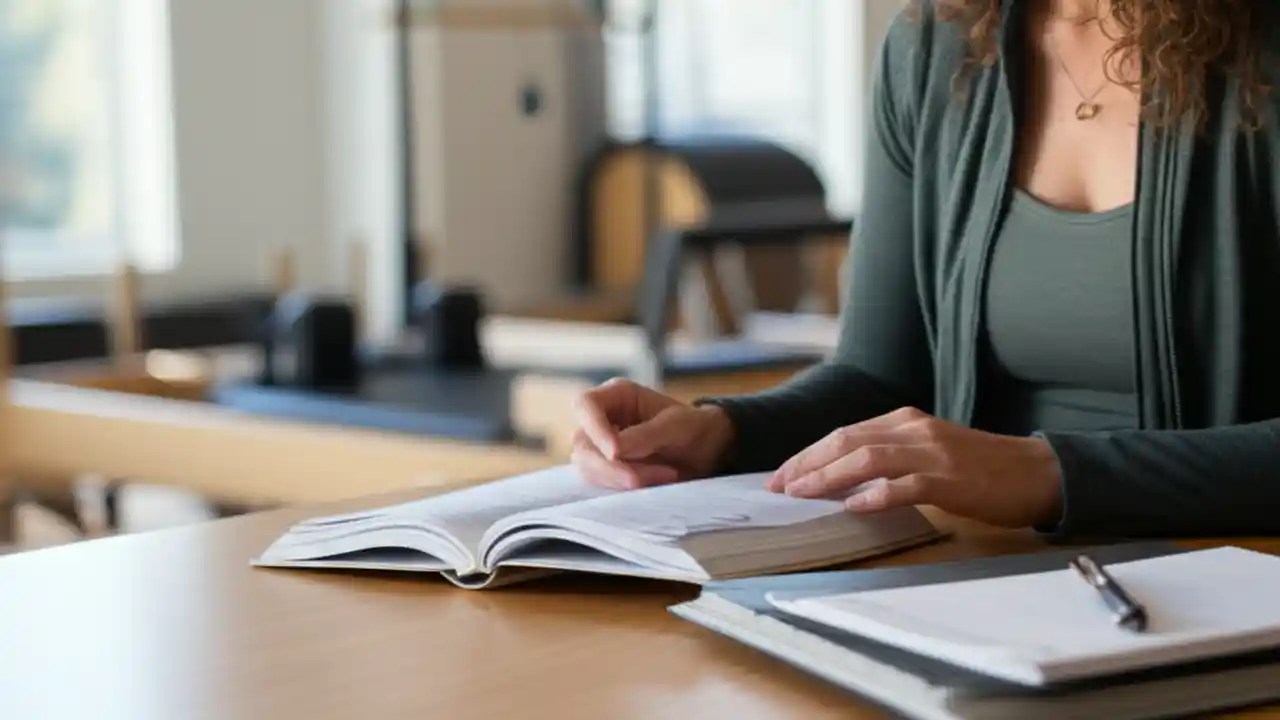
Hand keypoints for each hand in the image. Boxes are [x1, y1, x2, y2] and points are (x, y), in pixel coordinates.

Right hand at [570, 378, 735, 489]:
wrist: (706, 451)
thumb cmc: (692, 428)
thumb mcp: (676, 426)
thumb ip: (646, 435)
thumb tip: (614, 451)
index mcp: (617, 396)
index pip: (585, 404)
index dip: (594, 428)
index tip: (615, 453)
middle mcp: (602, 419)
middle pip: (583, 443)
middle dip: (612, 466)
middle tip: (645, 478)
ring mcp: (600, 447)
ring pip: (588, 468)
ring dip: (621, 480)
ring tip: (663, 477)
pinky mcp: (605, 471)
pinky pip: (600, 484)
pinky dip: (623, 490)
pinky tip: (652, 486)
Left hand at [769, 407, 1063, 527]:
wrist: (1036, 472)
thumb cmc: (979, 467)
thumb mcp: (928, 450)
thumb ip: (890, 456)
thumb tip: (842, 478)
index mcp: (906, 420)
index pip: (845, 432)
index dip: (809, 453)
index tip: (782, 474)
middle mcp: (914, 429)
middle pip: (847, 440)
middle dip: (807, 463)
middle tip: (778, 486)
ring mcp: (933, 453)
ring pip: (868, 458)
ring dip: (829, 476)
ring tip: (802, 494)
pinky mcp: (952, 479)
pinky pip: (906, 485)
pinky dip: (876, 494)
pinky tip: (854, 505)